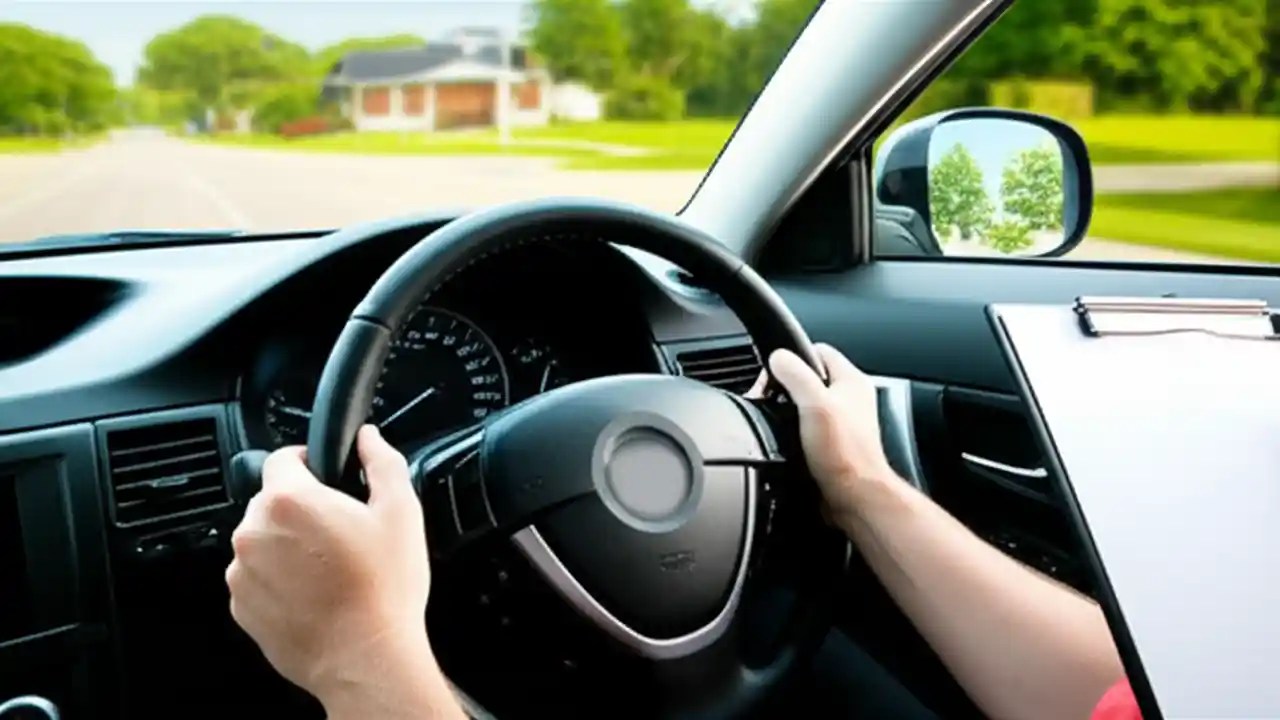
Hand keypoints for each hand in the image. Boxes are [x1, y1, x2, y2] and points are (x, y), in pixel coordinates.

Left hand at [226, 425, 433, 704]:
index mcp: (289, 500)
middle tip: (341, 532)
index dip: (308, 462)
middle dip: (302, 509)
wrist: (365, 658)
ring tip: (329, 569)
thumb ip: (382, 462)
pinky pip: (257, 578)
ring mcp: (242, 573)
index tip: (326, 478)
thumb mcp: (401, 512)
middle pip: (272, 501)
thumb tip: (367, 438)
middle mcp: (254, 533)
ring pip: (263, 541)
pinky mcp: (242, 606)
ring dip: (288, 546)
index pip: (281, 458)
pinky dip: (279, 580)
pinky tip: (315, 594)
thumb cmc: (384, 590)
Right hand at [748, 343, 895, 523]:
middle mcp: (850, 398)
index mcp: (851, 381)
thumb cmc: (844, 454)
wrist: (854, 497)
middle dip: (787, 386)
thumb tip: (778, 358)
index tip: (775, 373)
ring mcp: (844, 422)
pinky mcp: (835, 443)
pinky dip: (795, 430)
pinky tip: (788, 440)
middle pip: (810, 377)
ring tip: (779, 420)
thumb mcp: (814, 404)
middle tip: (773, 399)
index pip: (818, 350)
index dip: (793, 357)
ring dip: (790, 410)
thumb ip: (795, 375)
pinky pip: (809, 426)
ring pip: (808, 403)